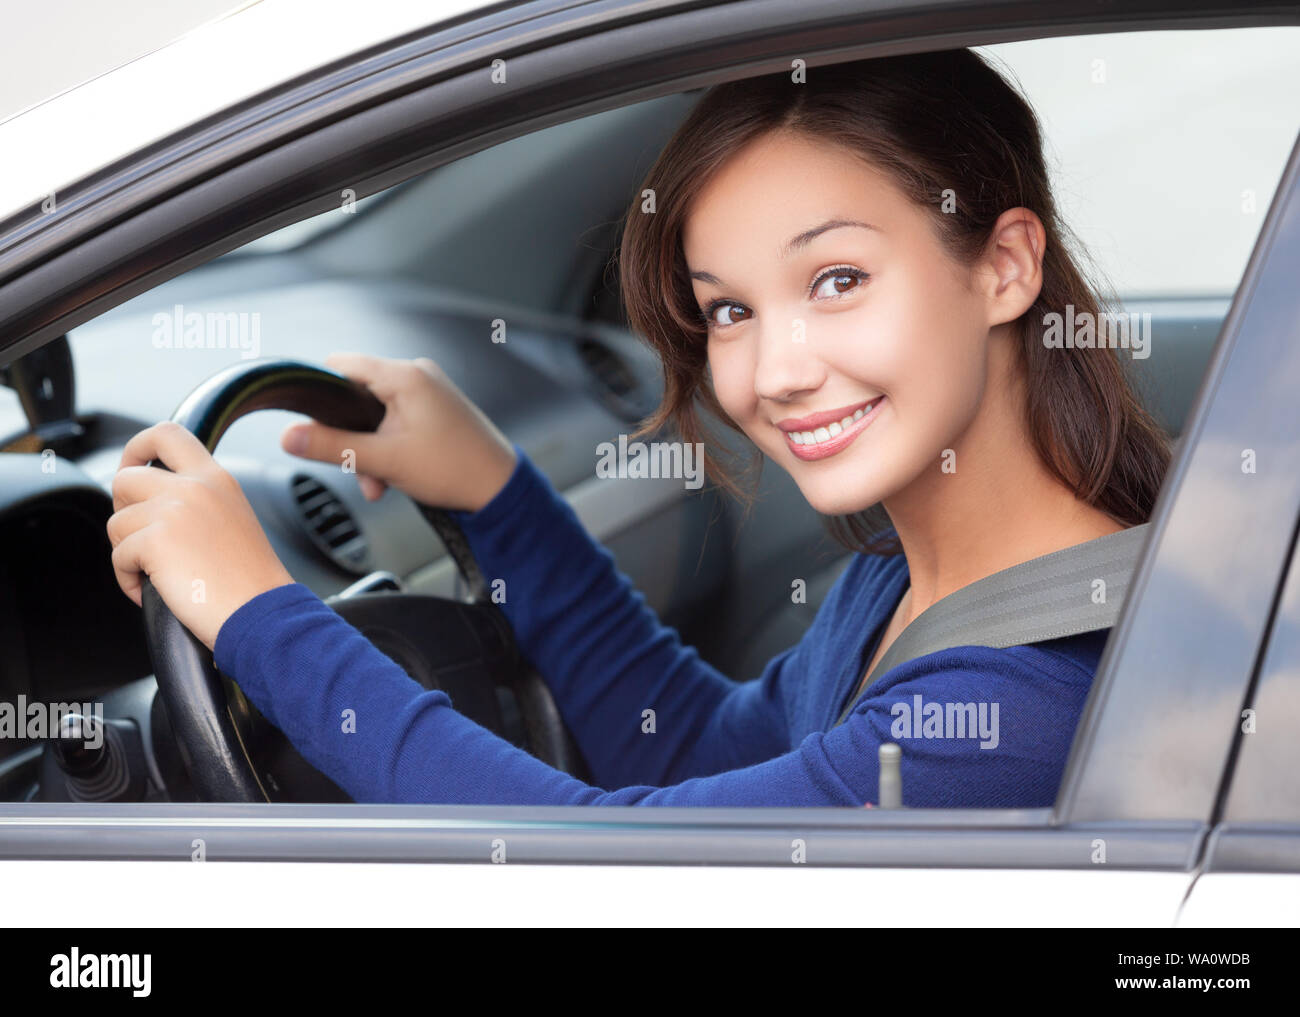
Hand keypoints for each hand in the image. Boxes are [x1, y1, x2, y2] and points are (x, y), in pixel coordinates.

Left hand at [107, 421, 294, 650]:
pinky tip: (154, 590)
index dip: (137, 447)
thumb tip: (152, 501)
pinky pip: (118, 556)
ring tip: (157, 574)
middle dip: (123, 509)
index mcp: (217, 478)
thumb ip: (199, 499)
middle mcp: (195, 486)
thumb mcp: (232, 518)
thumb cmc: (251, 580)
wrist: (262, 612)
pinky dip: (128, 579)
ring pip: (117, 521)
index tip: (133, 469)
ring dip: (127, 552)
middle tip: (142, 536)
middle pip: (126, 477)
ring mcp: (173, 511)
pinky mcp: (154, 540)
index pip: (167, 432)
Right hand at [281, 353, 517, 511]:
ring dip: (368, 449)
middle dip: (350, 436)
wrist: (500, 490)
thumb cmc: (454, 470)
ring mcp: (428, 390)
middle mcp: (417, 374)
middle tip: (357, 470)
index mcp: (405, 376)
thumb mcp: (383, 461)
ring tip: (379, 483)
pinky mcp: (435, 408)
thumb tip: (288, 437)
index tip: (311, 424)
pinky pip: (395, 420)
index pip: (340, 365)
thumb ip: (332, 447)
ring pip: (375, 413)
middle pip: (356, 393)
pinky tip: (393, 476)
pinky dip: (387, 447)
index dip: (319, 393)